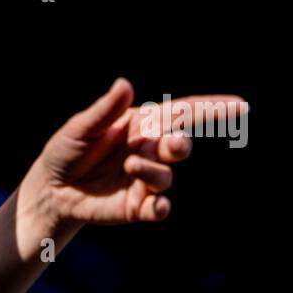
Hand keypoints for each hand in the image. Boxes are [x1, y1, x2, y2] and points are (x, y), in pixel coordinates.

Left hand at [26, 78, 246, 228]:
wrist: (53, 187)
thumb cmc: (68, 149)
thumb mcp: (80, 127)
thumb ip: (104, 110)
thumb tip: (125, 84)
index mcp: (141, 123)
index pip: (181, 113)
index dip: (211, 108)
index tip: (240, 105)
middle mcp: (149, 149)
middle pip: (180, 144)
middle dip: (181, 144)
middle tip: (174, 144)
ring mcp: (145, 178)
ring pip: (166, 176)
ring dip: (153, 171)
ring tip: (129, 166)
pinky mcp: (138, 205)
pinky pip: (159, 207)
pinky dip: (160, 207)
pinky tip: (154, 205)